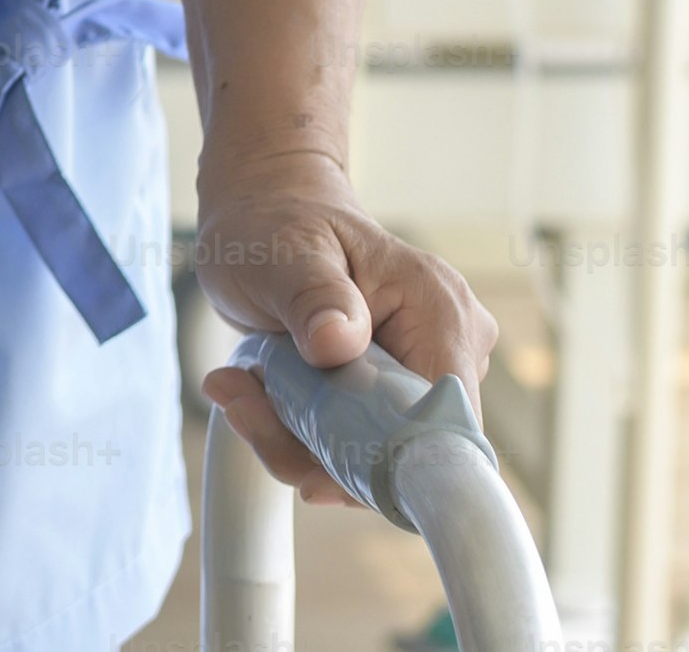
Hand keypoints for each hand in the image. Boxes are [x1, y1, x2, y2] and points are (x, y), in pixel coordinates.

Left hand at [191, 146, 497, 503]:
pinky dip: (299, 433)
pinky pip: (354, 443)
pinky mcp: (395, 394)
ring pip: (375, 455)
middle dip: (320, 449)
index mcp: (439, 309)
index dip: (389, 464)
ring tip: (237, 387)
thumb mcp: (282, 251)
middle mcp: (451, 347)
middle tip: (241, 405)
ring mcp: (426, 373)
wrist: (268, 213)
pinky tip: (251, 392)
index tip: (313, 475)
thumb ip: (312, 294)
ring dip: (297, 440)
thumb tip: (338, 341)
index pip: (445, 420)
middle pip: (406, 449)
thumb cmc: (276, 223)